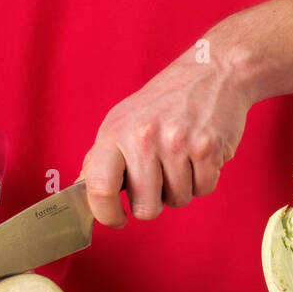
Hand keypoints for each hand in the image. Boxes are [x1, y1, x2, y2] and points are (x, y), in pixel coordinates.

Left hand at [79, 42, 252, 224]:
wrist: (213, 71)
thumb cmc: (164, 100)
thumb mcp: (122, 120)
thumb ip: (99, 158)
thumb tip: (79, 191)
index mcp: (115, 132)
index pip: (99, 188)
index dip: (106, 214)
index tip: (117, 219)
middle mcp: (143, 136)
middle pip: (145, 208)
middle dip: (153, 202)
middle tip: (159, 177)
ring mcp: (177, 142)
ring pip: (178, 201)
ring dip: (181, 187)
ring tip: (182, 156)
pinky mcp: (208, 147)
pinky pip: (204, 190)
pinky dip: (204, 178)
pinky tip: (200, 153)